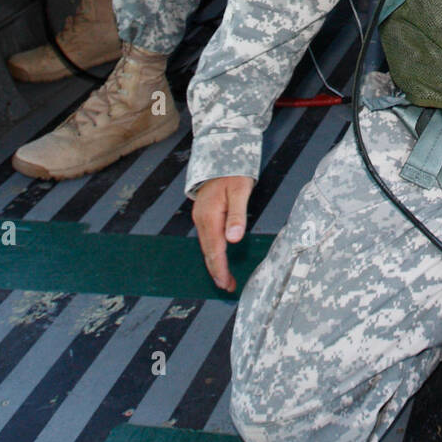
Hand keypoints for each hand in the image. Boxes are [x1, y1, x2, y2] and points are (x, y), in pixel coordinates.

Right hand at [193, 175, 254, 292]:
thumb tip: (234, 239)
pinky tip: (219, 257)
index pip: (214, 249)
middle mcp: (201, 219)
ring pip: (206, 246)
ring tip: (224, 278)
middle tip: (227, 286)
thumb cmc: (233, 172)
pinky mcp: (204, 214)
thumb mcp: (240, 191)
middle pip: (208, 251)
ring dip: (215, 263)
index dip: (220, 269)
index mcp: (209, 216)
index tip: (226, 283)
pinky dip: (213, 251)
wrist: (222, 155)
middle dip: (217, 270)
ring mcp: (201, 217)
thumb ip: (237, 215)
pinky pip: (207, 238)